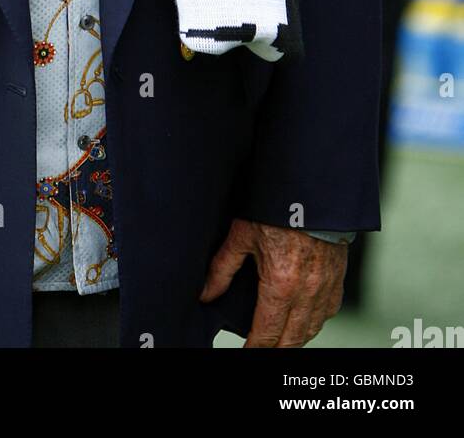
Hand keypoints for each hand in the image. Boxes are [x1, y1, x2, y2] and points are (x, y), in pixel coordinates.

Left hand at [200, 217, 346, 347]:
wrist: (313, 192)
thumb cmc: (278, 209)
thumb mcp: (242, 234)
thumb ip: (222, 268)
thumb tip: (206, 292)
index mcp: (280, 285)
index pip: (266, 332)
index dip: (254, 347)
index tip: (246, 352)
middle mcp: (306, 292)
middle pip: (291, 339)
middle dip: (274, 349)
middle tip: (260, 349)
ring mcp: (325, 288)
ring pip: (312, 329)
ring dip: (295, 340)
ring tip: (280, 340)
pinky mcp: (338, 279)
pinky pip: (329, 312)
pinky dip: (316, 322)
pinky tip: (305, 319)